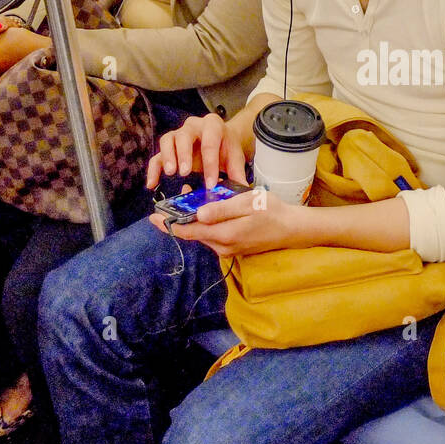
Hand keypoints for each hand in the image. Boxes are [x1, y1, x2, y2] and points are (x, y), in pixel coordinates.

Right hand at [146, 111, 248, 191]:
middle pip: (184, 136)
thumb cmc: (226, 148)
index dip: (210, 164)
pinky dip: (153, 169)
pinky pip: (157, 155)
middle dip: (184, 154)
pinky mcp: (168, 146)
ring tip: (171, 173)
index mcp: (213, 125)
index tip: (210, 184)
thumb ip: (238, 173)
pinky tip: (152, 184)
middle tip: (185, 172)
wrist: (220, 139)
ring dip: (168, 157)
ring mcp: (178, 134)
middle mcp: (193, 126)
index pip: (210, 143)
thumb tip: (243, 190)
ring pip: (168, 140)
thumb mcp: (235, 158)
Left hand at [148, 185, 301, 255]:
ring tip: (193, 197)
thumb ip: (222, 209)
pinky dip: (206, 223)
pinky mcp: (233, 248)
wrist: (292, 229)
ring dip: (194, 218)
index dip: (168, 224)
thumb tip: (198, 214)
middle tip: (179, 194)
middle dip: (182, 216)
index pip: (188, 231)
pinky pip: (212, 235)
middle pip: (193, 233)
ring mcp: (227, 249)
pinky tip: (209, 209)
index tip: (152, 216)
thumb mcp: (247, 203)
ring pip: (203, 234)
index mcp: (223, 235)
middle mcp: (222, 247)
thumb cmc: (271, 211)